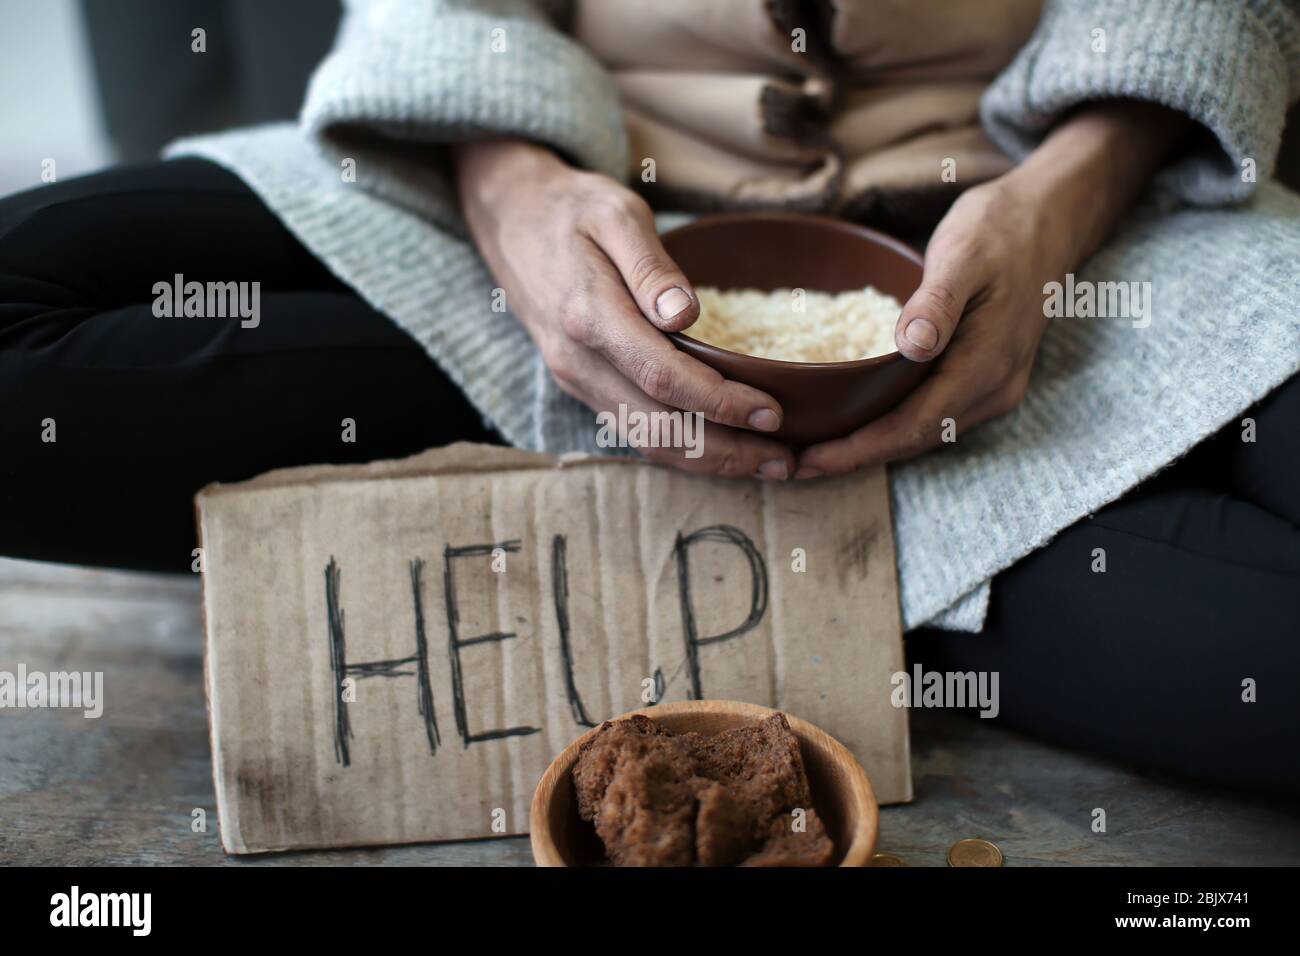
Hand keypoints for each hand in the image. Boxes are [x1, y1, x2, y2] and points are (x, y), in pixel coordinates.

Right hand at [454, 140, 794, 479]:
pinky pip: (633, 431)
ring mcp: (575, 378)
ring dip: (708, 462)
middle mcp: (578, 360)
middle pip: (658, 427)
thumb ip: (649, 266)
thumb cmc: (571, 209)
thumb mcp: (615, 212)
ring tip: (767, 465)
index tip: (772, 412)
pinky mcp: (581, 385)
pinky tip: (724, 451)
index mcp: (588, 315)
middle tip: (786, 459)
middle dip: (726, 451)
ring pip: (645, 441)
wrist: (510, 218)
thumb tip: (685, 314)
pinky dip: (682, 450)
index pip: (662, 376)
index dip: (720, 402)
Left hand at [794, 100, 1190, 477]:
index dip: (859, 449)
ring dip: (869, 448)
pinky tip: (853, 423)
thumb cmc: (1001, 229)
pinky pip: (931, 416)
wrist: (1050, 220)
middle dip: (853, 458)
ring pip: (922, 434)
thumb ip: (939, 302)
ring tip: (811, 453)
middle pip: (913, 441)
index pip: (912, 425)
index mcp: (986, 364)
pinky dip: (888, 427)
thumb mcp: (964, 253)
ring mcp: (993, 388)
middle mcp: (993, 388)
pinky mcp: (984, 379)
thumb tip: (913, 345)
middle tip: (791, 465)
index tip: (809, 459)